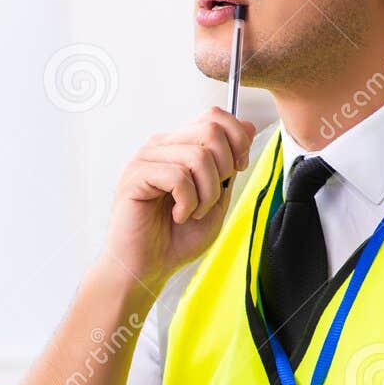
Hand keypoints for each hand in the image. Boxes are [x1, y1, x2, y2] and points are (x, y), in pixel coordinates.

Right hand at [99, 108, 255, 289]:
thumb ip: (229, 166)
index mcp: (179, 147)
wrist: (148, 268)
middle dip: (224, 168)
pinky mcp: (135, 177)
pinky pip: (177, 176)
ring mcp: (146, 159)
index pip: (214, 116)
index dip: (237, 139)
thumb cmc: (176, 238)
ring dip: (206, 193)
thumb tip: (247, 128)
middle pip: (210, 130)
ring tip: (193, 213)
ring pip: (197, 156)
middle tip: (211, 198)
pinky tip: (179, 216)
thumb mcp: (216, 199)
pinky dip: (188, 202)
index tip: (238, 169)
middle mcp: (161, 147)